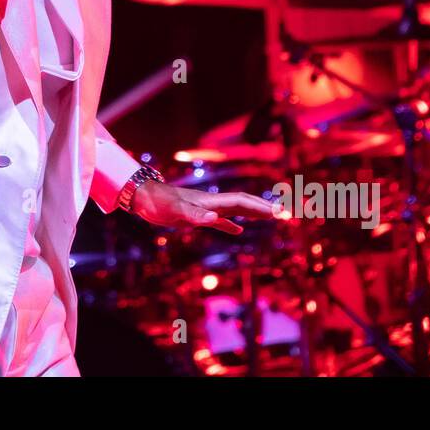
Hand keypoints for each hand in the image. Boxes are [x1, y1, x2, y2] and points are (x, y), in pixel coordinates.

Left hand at [129, 181, 278, 234]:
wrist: (143, 197)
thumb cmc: (158, 203)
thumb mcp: (176, 210)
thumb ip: (196, 215)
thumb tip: (216, 218)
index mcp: (212, 201)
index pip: (243, 203)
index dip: (262, 207)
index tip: (281, 212)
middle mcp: (213, 203)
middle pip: (245, 204)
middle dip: (265, 208)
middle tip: (287, 214)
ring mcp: (206, 208)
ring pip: (236, 210)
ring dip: (254, 214)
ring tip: (272, 217)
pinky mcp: (197, 216)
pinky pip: (221, 220)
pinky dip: (232, 225)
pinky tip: (239, 231)